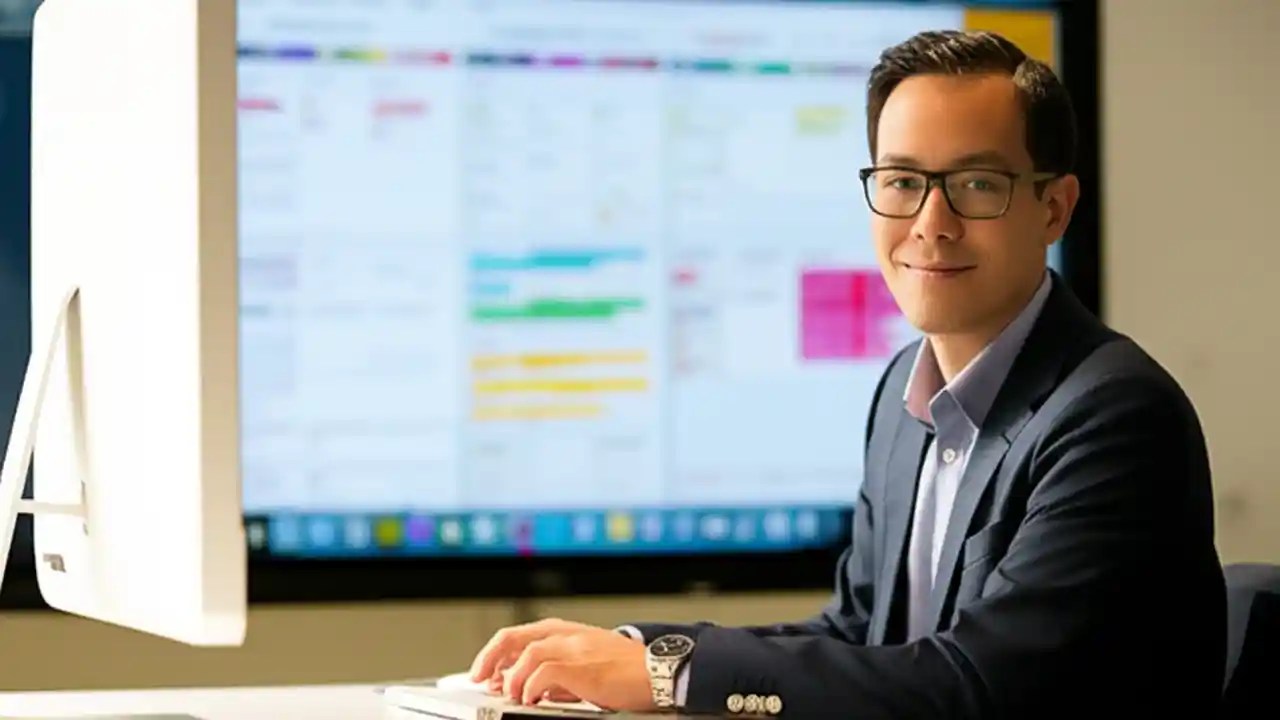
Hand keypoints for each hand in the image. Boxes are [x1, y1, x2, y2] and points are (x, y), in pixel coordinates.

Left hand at [468, 618, 655, 710]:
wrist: (657, 671)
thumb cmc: (626, 669)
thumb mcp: (587, 663)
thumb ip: (558, 672)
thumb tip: (532, 689)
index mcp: (565, 631)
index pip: (518, 634)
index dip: (494, 653)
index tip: (485, 672)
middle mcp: (566, 635)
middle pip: (513, 638)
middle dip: (489, 659)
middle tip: (481, 680)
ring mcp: (573, 648)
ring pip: (526, 654)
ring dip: (512, 678)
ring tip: (510, 695)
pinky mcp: (581, 667)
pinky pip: (543, 673)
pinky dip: (530, 686)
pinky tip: (530, 699)